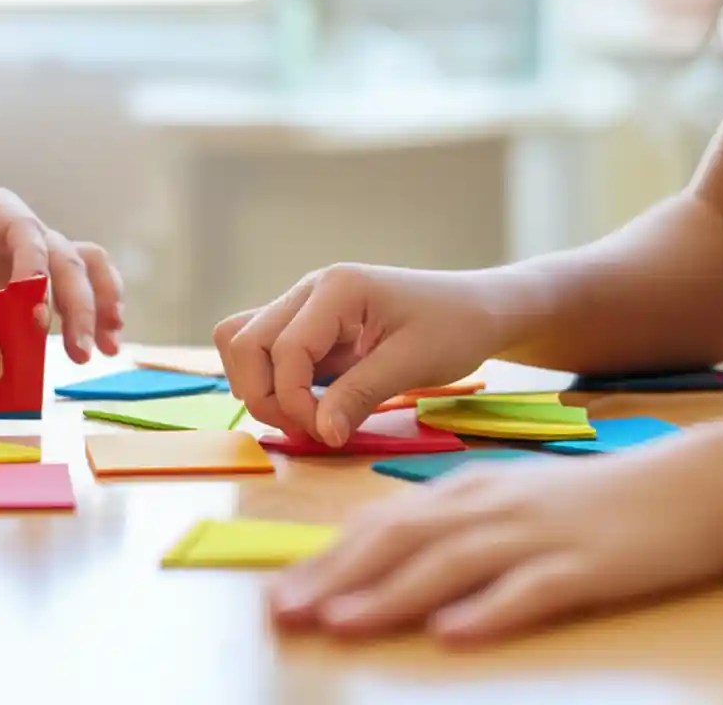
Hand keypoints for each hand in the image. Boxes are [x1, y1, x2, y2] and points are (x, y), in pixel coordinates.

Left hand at [0, 186, 123, 362]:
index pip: (25, 230)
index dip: (37, 269)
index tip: (36, 315)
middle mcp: (20, 226)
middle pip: (65, 255)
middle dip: (76, 304)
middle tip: (76, 350)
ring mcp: (34, 251)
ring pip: (85, 266)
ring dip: (101, 305)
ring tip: (104, 347)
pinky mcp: (39, 277)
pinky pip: (82, 285)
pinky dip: (100, 310)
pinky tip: (108, 343)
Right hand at [213, 264, 504, 444]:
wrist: (479, 308)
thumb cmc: (456, 327)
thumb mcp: (414, 362)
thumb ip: (361, 394)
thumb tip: (321, 433)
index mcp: (336, 288)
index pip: (284, 350)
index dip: (295, 400)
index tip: (327, 433)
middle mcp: (308, 290)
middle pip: (245, 342)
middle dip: (264, 395)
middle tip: (307, 428)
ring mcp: (302, 306)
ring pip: (242, 343)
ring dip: (259, 386)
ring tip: (302, 416)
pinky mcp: (306, 327)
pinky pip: (264, 351)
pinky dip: (271, 380)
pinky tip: (307, 403)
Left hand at [267, 431, 722, 644]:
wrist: (684, 483)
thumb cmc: (580, 500)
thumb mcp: (500, 498)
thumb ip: (440, 522)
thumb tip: (370, 549)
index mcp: (462, 491)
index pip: (379, 524)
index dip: (325, 559)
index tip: (279, 591)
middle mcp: (487, 507)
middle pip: (399, 539)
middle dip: (335, 578)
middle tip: (283, 612)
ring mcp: (536, 533)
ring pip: (452, 563)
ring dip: (391, 594)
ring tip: (341, 623)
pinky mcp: (585, 565)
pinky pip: (532, 589)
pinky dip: (488, 610)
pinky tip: (454, 633)